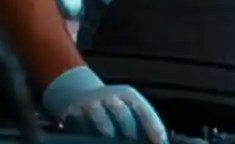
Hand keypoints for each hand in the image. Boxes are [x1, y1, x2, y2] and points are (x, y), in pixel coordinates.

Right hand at [42, 66, 167, 142]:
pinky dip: (89, 134)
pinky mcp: (74, 113)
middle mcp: (110, 96)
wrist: (81, 95)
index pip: (143, 110)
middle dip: (131, 130)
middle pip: (122, 113)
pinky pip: (83, 126)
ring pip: (101, 119)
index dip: (153, 127)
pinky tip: (94, 141)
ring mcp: (91, 104)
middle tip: (136, 143)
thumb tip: (160, 142)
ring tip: (113, 140)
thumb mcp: (127, 108)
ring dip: (109, 132)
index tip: (161, 142)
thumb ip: (141, 123)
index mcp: (128, 95)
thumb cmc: (113, 109)